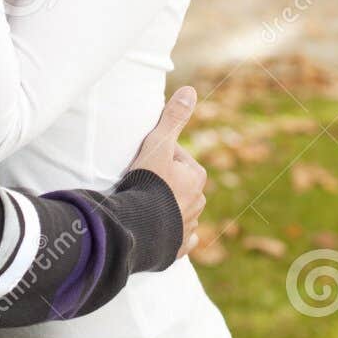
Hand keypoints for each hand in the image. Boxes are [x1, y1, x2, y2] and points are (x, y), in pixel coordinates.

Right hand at [128, 86, 205, 258]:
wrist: (139, 226)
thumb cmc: (149, 182)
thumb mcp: (159, 144)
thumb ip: (173, 118)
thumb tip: (189, 90)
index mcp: (197, 177)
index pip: (176, 158)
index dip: (158, 157)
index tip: (144, 163)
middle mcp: (198, 201)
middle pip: (178, 184)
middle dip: (164, 183)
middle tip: (141, 184)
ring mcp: (188, 226)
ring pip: (180, 211)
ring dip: (166, 207)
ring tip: (144, 205)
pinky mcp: (177, 247)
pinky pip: (180, 239)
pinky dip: (173, 235)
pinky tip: (163, 233)